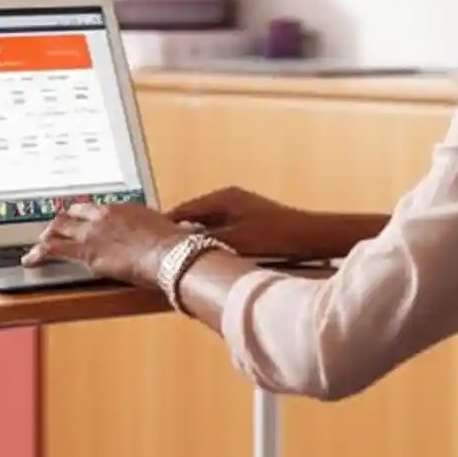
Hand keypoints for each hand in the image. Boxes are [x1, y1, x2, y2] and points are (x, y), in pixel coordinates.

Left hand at [21, 203, 186, 286]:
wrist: (170, 253)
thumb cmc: (176, 245)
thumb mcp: (175, 231)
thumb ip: (175, 229)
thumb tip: (192, 230)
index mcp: (123, 209)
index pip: (96, 209)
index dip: (84, 215)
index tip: (80, 220)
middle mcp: (104, 215)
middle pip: (73, 213)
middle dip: (60, 222)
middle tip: (52, 230)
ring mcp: (93, 231)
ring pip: (59, 228)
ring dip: (47, 236)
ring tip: (38, 245)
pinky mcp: (86, 251)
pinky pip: (54, 249)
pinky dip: (38, 254)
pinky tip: (30, 260)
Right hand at [167, 187, 316, 257]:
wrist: (309, 236)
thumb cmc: (274, 236)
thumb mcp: (234, 242)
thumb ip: (204, 242)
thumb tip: (176, 246)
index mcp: (222, 198)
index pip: (183, 210)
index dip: (164, 226)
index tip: (147, 240)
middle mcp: (228, 198)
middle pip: (193, 217)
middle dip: (178, 235)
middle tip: (160, 253)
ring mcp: (240, 208)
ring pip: (207, 226)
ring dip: (196, 240)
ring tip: (180, 258)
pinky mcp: (249, 220)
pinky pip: (220, 230)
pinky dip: (211, 242)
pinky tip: (208, 258)